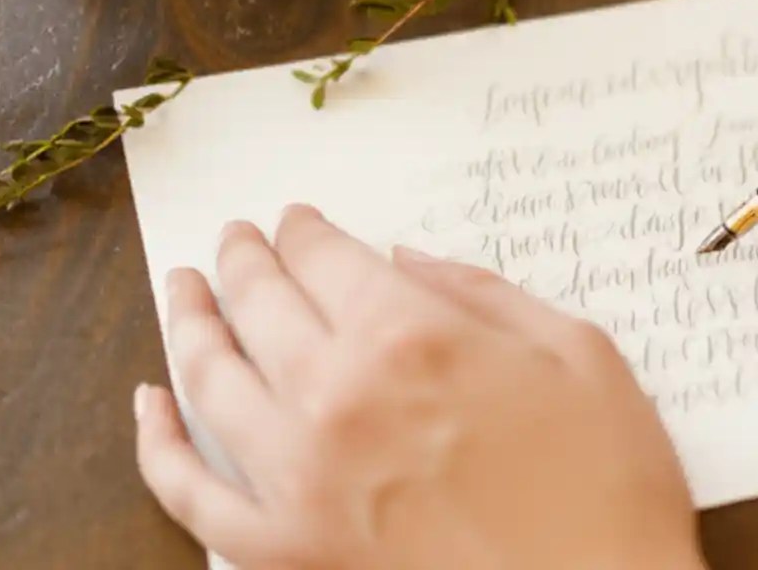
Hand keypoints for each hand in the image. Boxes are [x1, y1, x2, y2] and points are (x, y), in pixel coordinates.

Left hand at [133, 204, 702, 569]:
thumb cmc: (608, 481)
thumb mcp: (577, 352)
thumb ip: (483, 293)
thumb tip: (406, 262)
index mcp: (413, 337)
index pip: (325, 256)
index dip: (303, 230)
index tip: (296, 221)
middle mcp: (340, 397)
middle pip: (261, 304)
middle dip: (243, 260)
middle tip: (236, 241)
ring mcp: (303, 478)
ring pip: (210, 380)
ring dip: (189, 322)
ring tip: (184, 291)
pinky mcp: (290, 548)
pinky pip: (192, 494)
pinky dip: (158, 446)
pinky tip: (149, 406)